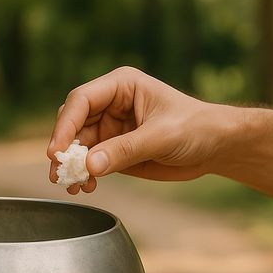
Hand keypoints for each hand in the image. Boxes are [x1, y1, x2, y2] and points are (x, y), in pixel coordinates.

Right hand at [48, 67, 241, 193]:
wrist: (215, 147)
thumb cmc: (196, 128)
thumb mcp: (161, 137)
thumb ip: (124, 150)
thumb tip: (90, 165)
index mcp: (121, 86)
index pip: (81, 100)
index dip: (65, 125)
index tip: (57, 151)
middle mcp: (111, 104)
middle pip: (73, 123)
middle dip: (64, 149)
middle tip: (59, 173)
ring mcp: (111, 128)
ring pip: (78, 146)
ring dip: (72, 166)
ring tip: (71, 185)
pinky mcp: (115, 150)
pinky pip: (91, 162)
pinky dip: (85, 175)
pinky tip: (86, 187)